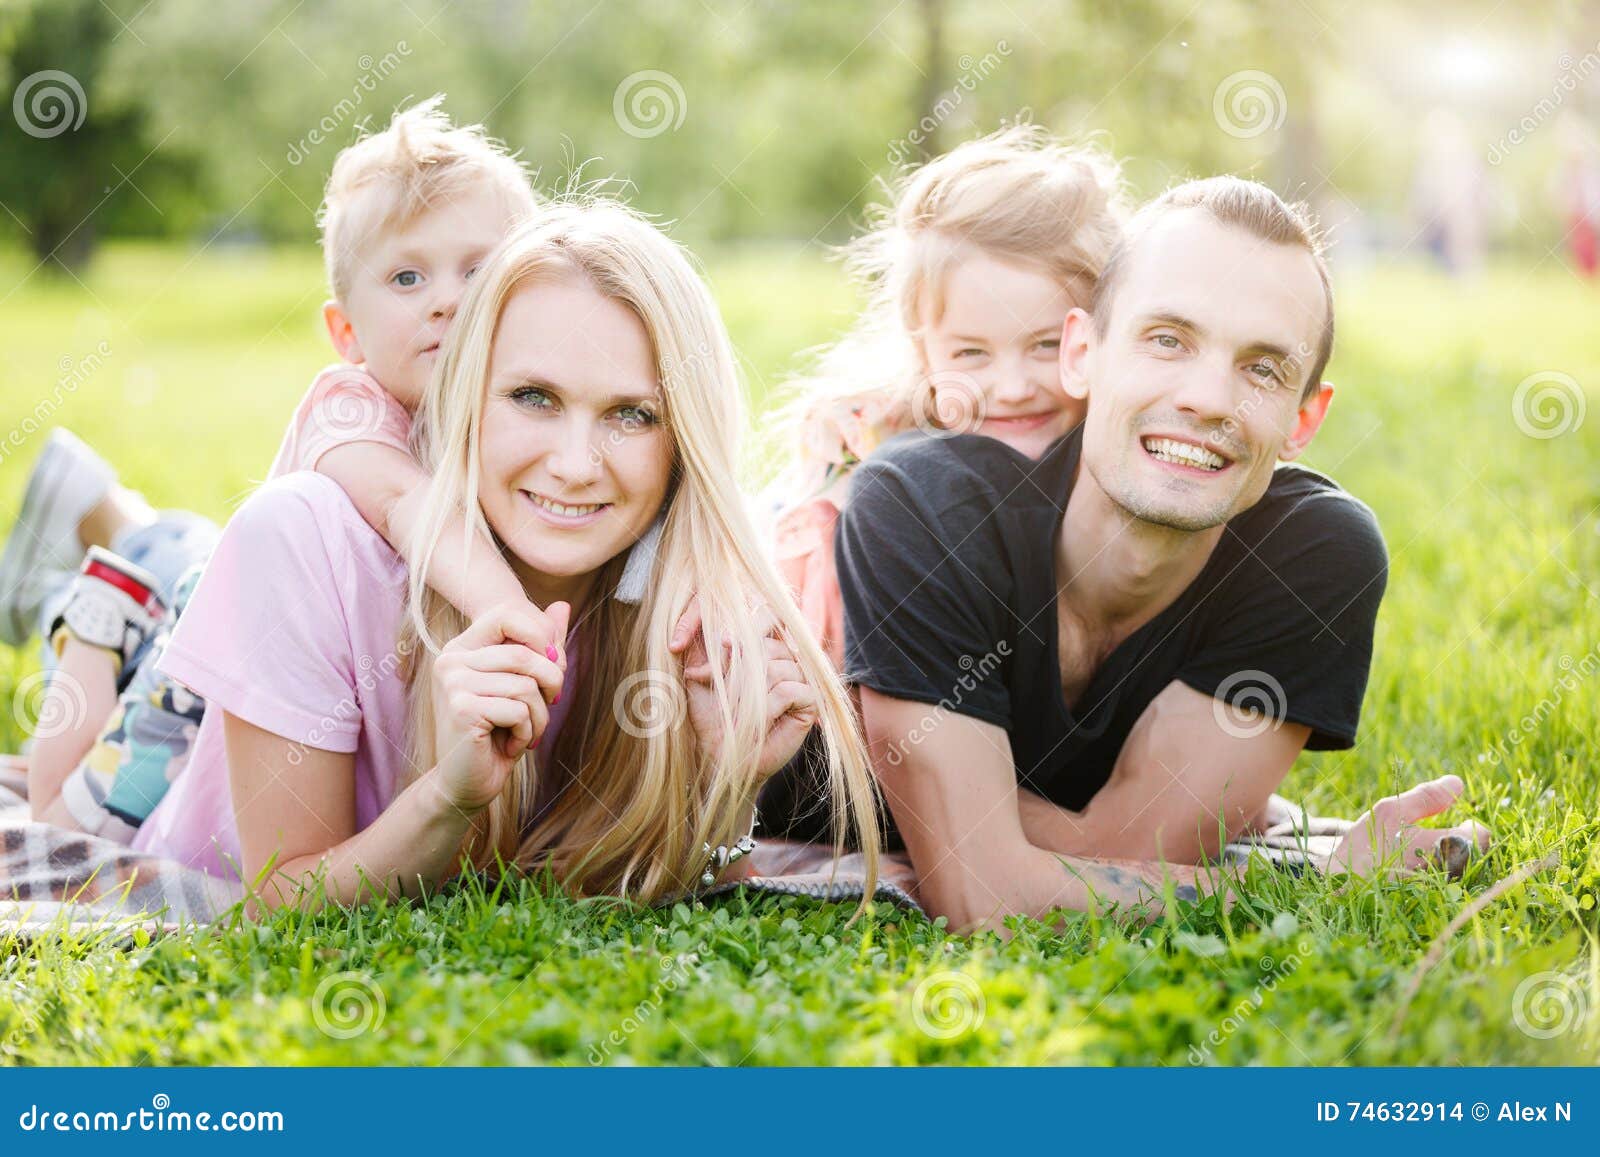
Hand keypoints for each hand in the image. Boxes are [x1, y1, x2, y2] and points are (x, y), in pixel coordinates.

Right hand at [430, 606, 564, 812]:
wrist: (468, 782)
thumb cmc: (499, 731)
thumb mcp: (524, 684)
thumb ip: (541, 645)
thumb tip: (562, 605)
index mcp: (462, 646)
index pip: (508, 612)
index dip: (542, 637)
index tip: (552, 667)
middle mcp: (451, 659)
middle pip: (525, 653)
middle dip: (551, 683)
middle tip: (549, 705)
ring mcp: (452, 684)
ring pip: (525, 685)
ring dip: (540, 716)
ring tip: (527, 732)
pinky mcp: (461, 710)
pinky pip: (518, 711)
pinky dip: (526, 733)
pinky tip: (510, 746)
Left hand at [673, 598, 817, 782]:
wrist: (722, 755)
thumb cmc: (711, 715)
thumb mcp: (702, 676)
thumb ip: (710, 648)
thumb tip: (724, 635)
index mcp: (764, 643)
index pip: (766, 614)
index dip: (746, 625)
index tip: (721, 643)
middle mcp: (787, 656)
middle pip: (766, 645)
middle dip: (738, 671)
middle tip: (723, 696)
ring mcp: (801, 677)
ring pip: (776, 667)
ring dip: (750, 697)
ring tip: (739, 717)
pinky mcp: (811, 701)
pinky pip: (788, 690)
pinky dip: (767, 709)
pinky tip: (759, 725)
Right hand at [1326, 774, 1492, 877]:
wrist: (1342, 886)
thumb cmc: (1367, 845)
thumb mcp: (1392, 811)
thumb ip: (1428, 797)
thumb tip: (1458, 782)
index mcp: (1444, 846)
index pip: (1482, 834)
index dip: (1471, 825)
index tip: (1457, 820)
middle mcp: (1450, 871)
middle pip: (1475, 854)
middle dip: (1461, 842)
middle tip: (1437, 835)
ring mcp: (1443, 890)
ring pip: (1463, 869)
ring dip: (1451, 858)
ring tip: (1424, 853)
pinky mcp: (1433, 902)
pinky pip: (1449, 884)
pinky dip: (1441, 873)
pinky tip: (1418, 869)